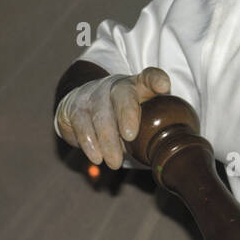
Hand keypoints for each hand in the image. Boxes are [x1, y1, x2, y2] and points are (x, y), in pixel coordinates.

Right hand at [55, 68, 171, 168]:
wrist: (85, 107)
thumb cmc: (123, 116)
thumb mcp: (142, 117)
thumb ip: (156, 127)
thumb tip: (168, 153)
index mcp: (137, 86)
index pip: (149, 77)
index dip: (156, 79)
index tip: (164, 87)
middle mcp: (114, 86)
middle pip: (122, 95)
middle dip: (126, 114)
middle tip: (130, 137)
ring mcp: (91, 95)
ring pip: (99, 114)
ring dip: (106, 140)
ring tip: (114, 162)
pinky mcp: (71, 107)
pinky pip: (78, 123)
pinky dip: (87, 142)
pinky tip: (96, 157)